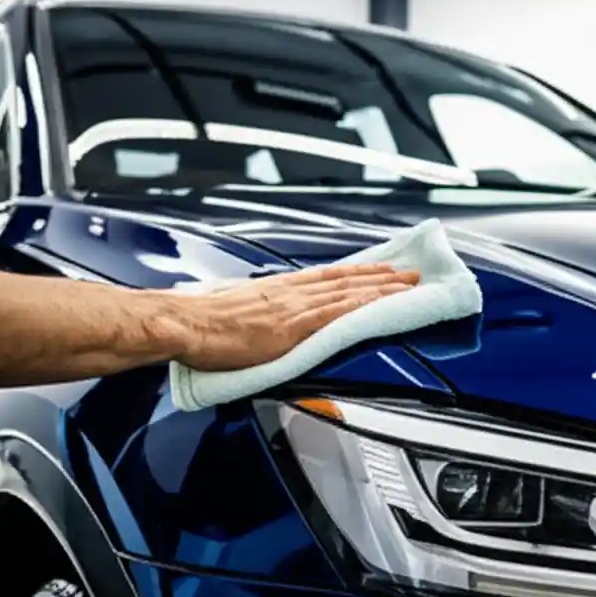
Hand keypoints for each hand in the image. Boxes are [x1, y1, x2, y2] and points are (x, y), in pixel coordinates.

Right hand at [167, 263, 419, 370]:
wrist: (184, 323)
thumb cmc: (200, 320)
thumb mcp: (234, 307)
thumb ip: (257, 310)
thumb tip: (263, 317)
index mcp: (277, 288)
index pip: (327, 276)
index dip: (358, 272)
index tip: (380, 269)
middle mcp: (290, 292)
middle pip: (346, 281)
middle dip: (381, 277)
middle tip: (411, 274)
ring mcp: (293, 308)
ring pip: (348, 294)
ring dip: (382, 290)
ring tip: (409, 287)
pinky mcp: (291, 328)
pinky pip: (335, 315)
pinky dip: (361, 308)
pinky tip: (381, 306)